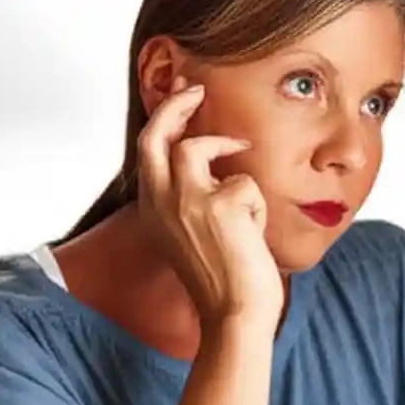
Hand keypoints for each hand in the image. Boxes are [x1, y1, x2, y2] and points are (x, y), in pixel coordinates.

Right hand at [137, 76, 283, 329]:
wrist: (235, 315)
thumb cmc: (223, 282)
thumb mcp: (194, 237)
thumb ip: (192, 202)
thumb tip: (215, 165)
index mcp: (152, 211)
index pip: (148, 152)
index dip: (164, 120)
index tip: (181, 98)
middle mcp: (161, 202)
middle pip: (157, 134)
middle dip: (175, 104)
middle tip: (196, 89)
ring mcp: (187, 200)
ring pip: (199, 147)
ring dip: (226, 160)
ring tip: (244, 202)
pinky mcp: (220, 204)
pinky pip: (246, 183)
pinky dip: (257, 206)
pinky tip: (253, 236)